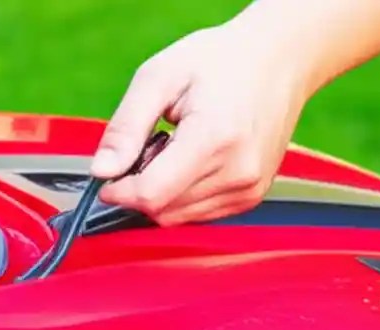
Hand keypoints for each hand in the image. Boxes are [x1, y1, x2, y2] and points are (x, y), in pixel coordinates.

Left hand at [90, 23, 312, 225]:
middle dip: (139, 188)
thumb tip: (100, 171)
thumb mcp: (158, 78)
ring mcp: (248, 188)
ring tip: (173, 149)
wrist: (279, 60)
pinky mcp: (251, 197)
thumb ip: (125, 128)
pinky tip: (190, 161)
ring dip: (160, 194)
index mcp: (214, 138)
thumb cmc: (219, 62)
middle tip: (148, 147)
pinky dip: (180, 196)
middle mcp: (238, 171)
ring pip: (178, 217)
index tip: (107, 176)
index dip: (119, 191)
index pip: (151, 194)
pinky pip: (198, 214)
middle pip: (162, 209)